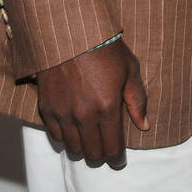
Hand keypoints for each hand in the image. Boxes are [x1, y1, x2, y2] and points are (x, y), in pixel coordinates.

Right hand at [36, 38, 149, 167]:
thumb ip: (137, 100)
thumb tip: (144, 125)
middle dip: (101, 156)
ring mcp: (63, 113)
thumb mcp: (130, 69)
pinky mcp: (47, 108)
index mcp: (108, 107)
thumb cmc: (104, 47)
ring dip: (83, 149)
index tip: (119, 159)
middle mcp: (84, 115)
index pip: (112, 148)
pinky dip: (65, 137)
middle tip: (105, 150)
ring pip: (73, 149)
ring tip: (90, 140)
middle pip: (92, 154)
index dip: (117, 158)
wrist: (69, 32)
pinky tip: (73, 129)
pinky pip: (56, 136)